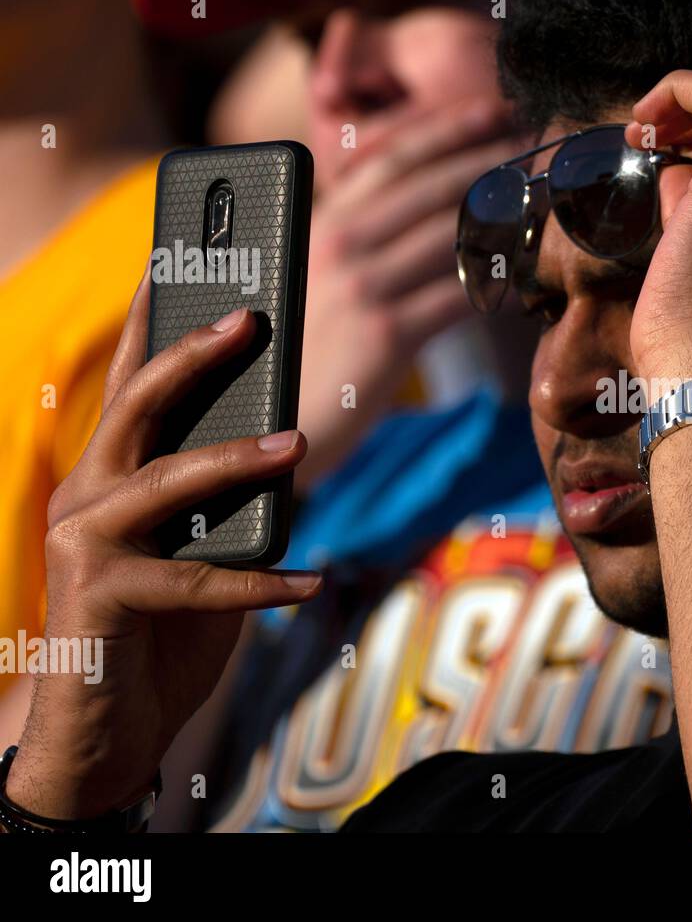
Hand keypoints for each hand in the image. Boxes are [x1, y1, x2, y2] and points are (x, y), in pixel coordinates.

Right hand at [5, 274, 321, 820]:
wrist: (110, 728)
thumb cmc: (161, 628)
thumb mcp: (201, 548)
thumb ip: (229, 499)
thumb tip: (289, 443)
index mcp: (112, 474)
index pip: (132, 383)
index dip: (155, 319)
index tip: (184, 258)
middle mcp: (87, 495)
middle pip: (137, 405)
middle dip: (191, 356)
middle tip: (249, 317)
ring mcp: (84, 544)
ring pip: (165, 482)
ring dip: (236, 461)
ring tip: (298, 443)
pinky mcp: (99, 598)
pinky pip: (196, 581)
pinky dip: (260, 584)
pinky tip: (311, 581)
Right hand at [295, 97, 523, 486]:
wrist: (262, 426)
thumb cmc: (286, 357)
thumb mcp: (299, 283)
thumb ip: (339, 244)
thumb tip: (395, 216)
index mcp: (314, 223)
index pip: (389, 158)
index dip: (446, 129)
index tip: (492, 110)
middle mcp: (337, 245)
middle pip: (431, 186)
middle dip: (490, 158)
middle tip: (538, 144)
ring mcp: (362, 287)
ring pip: (453, 235)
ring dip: (506, 215)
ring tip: (545, 201)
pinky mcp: (388, 335)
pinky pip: (460, 298)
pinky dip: (497, 283)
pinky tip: (525, 276)